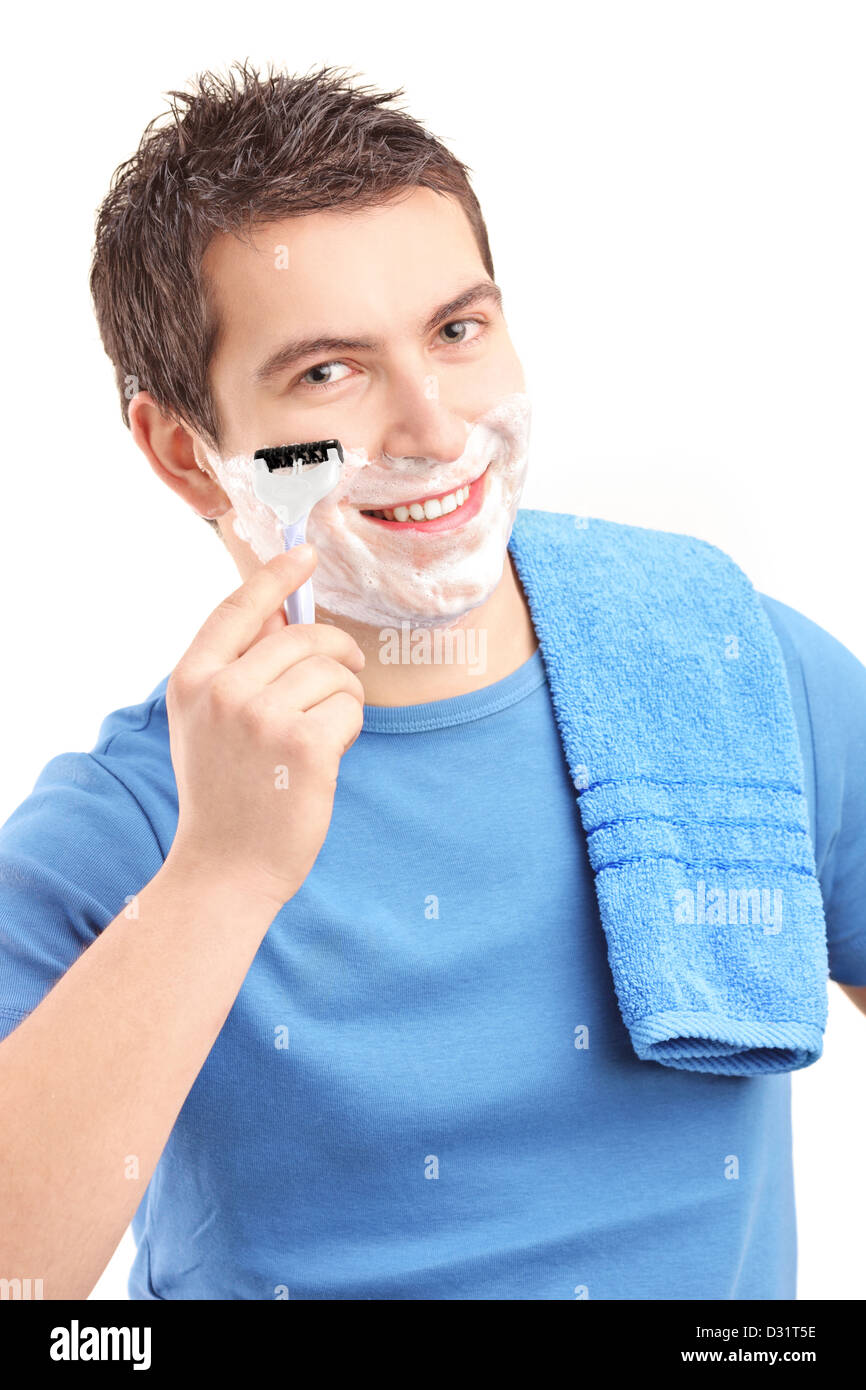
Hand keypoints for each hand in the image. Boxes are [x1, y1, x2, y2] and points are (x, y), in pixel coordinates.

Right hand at [164, 545, 364, 909]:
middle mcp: (222, 690)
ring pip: (332, 671)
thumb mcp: (205, 724)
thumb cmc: (224, 795)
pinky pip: (348, 708)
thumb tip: (285, 613)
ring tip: (323, 734)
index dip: (275, 576)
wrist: (225, 869)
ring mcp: (262, 716)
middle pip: (301, 637)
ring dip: (343, 698)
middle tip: (346, 677)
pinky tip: (327, 757)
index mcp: (192, 679)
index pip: (238, 609)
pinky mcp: (304, 743)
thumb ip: (235, 670)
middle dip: (335, 653)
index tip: (305, 554)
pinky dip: (349, 728)